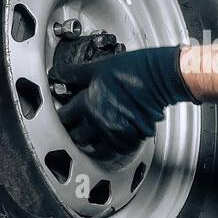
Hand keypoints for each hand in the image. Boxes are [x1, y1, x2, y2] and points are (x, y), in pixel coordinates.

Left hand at [53, 44, 196, 157]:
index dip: (62, 114)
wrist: (160, 77)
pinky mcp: (132, 138)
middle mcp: (100, 122)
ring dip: (91, 144)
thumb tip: (57, 73)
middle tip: (74, 127)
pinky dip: (111, 147)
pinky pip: (116, 150)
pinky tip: (111, 138)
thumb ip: (75, 73)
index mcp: (88, 103)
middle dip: (73, 132)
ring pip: (95, 149)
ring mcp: (116, 133)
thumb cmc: (133, 69)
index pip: (64, 116)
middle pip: (76, 137)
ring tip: (91, 137)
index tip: (63, 113)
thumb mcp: (98, 66)